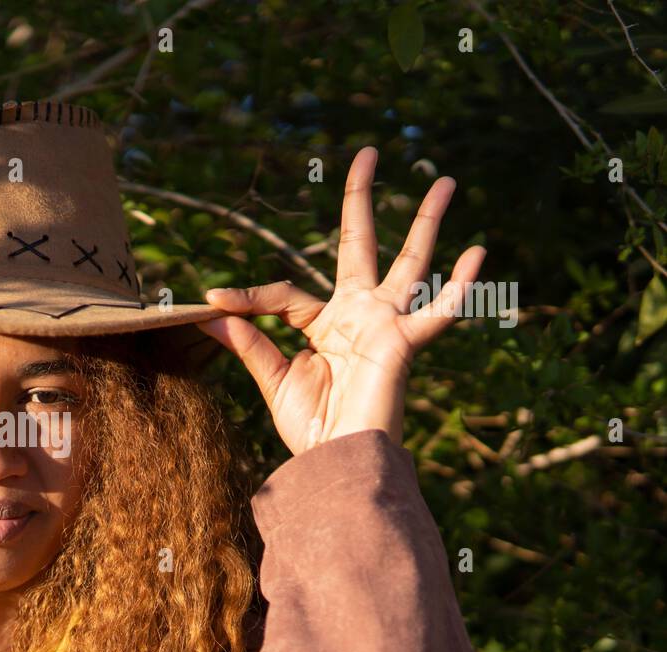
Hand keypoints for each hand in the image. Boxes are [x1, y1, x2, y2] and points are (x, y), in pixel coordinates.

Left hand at [199, 147, 485, 455]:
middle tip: (366, 152)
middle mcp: (359, 314)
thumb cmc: (312, 428)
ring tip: (444, 180)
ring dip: (428, 222)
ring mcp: (385, 324)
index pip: (285, 293)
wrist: (336, 463)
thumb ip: (248, 343)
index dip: (246, 296)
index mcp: (325, 324)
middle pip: (361, 245)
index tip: (210, 300)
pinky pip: (437, 313)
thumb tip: (210, 311)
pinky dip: (458, 287)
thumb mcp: (272, 380)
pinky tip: (478, 252)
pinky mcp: (403, 344)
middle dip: (362, 200)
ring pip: (410, 263)